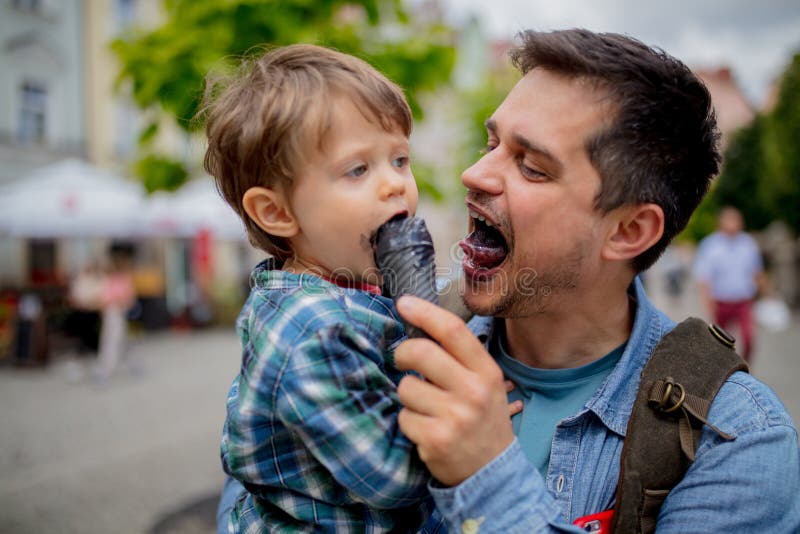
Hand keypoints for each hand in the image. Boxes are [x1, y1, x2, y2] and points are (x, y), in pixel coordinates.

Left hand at [394, 296, 516, 486]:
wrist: (493, 471)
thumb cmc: (482, 418)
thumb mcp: (484, 383)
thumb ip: (458, 357)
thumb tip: (419, 324)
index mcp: (486, 371)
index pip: (452, 330)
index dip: (424, 312)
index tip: (403, 303)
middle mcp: (473, 392)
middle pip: (421, 352)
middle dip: (403, 353)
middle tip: (403, 360)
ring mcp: (455, 417)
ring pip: (406, 387)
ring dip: (408, 395)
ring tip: (425, 406)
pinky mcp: (435, 440)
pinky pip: (403, 417)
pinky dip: (408, 422)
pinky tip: (426, 428)